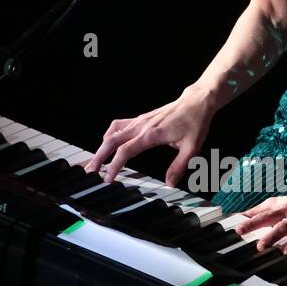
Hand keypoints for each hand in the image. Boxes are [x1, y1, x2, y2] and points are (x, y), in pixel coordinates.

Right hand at [84, 86, 213, 185]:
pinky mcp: (141, 118)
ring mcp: (140, 121)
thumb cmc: (194, 122)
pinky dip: (110, 134)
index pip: (125, 151)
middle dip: (99, 157)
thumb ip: (179, 166)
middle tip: (90, 171)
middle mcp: (141, 126)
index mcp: (151, 135)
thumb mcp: (192, 148)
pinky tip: (107, 142)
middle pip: (112, 141)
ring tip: (95, 160)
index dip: (115, 166)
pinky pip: (119, 125)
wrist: (196, 102)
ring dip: (101, 146)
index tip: (108, 178)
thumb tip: (170, 183)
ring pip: (113, 133)